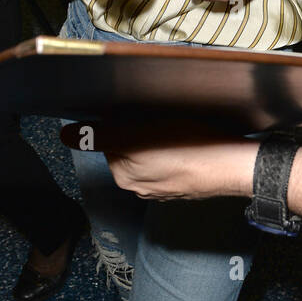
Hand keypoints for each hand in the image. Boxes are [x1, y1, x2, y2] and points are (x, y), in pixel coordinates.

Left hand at [60, 121, 256, 199]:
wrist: (234, 166)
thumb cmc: (189, 147)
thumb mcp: (139, 134)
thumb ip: (100, 135)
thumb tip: (67, 136)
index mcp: (125, 175)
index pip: (109, 138)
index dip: (122, 119)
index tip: (140, 112)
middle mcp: (140, 187)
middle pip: (128, 147)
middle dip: (138, 130)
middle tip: (160, 117)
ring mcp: (164, 188)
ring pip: (150, 153)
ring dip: (157, 138)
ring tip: (177, 128)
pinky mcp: (184, 184)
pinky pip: (170, 161)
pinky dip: (175, 149)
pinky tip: (189, 141)